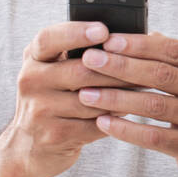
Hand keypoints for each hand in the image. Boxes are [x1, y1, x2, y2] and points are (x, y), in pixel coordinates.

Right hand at [0, 21, 149, 176]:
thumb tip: (124, 38)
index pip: (49, 39)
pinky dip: (115, 117)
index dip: (76, 33)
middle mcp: (30, 81)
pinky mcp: (54, 136)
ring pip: (93, 99)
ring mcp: (39, 111)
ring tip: (146, 86)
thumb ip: (77, 53)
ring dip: (123, 93)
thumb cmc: (55, 97)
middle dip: (118, 68)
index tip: (103, 30)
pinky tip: (129, 110)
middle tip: (147, 63)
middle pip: (80, 70)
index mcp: (33, 58)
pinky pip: (95, 123)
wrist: (31, 146)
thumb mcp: (54, 70)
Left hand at [76, 31, 177, 176]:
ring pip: (154, 105)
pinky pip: (153, 136)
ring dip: (115, 98)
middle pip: (162, 74)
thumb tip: (130, 34)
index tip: (107, 41)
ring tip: (86, 94)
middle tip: (89, 61)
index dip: (138, 44)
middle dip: (121, 67)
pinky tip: (103, 122)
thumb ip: (169, 55)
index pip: (172, 49)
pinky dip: (125, 129)